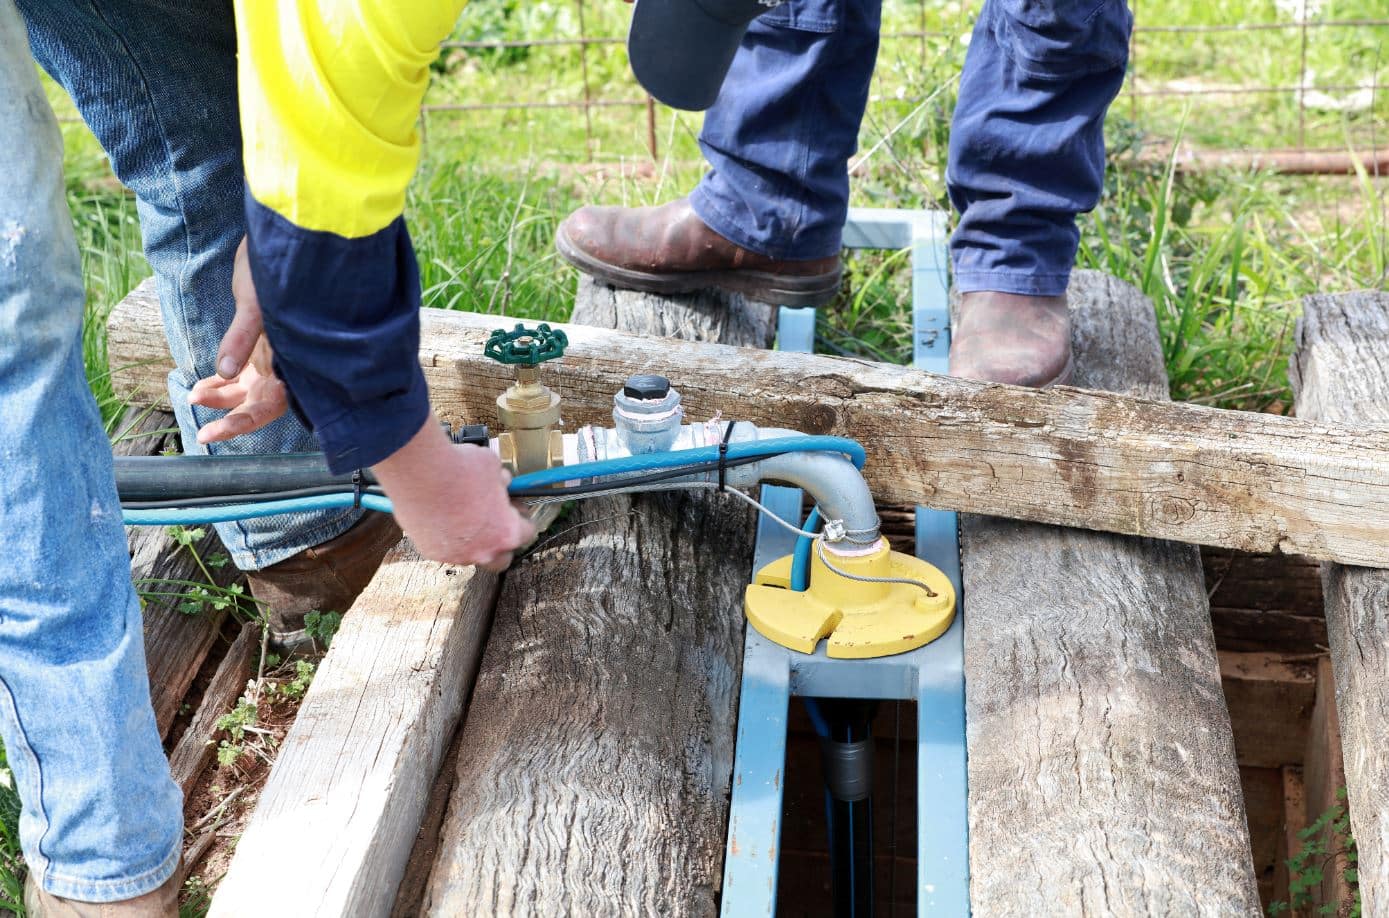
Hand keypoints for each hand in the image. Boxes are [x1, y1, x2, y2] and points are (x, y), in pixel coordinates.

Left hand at [188, 237, 288, 442]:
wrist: (278, 242)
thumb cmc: (272, 271)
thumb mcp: (255, 304)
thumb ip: (241, 339)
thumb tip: (223, 372)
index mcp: (292, 360)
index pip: (270, 405)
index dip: (242, 423)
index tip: (212, 433)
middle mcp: (286, 364)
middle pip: (259, 405)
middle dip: (230, 419)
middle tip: (202, 433)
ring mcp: (274, 357)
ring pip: (248, 391)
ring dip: (223, 398)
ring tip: (195, 395)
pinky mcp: (262, 347)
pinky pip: (242, 374)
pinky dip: (223, 381)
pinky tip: (204, 382)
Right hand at [372, 419, 536, 571]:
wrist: (420, 472)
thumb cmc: (460, 469)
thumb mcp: (494, 468)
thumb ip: (501, 482)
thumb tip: (501, 481)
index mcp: (506, 532)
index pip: (527, 533)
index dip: (522, 517)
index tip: (514, 507)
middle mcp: (483, 551)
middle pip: (503, 558)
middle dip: (501, 542)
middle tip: (494, 520)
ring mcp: (456, 555)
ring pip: (472, 554)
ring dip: (473, 540)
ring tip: (464, 516)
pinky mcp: (431, 552)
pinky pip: (447, 548)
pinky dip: (447, 536)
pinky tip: (442, 517)